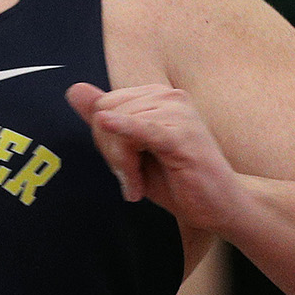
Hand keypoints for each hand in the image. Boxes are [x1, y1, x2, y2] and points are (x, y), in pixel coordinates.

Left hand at [66, 82, 244, 231]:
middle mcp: (169, 97)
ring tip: (139, 183)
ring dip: (123, 163)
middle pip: (107, 110)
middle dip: (110, 149)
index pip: (105, 103)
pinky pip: (144, 129)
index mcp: (156, 96)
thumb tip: (74, 89)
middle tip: (130, 179)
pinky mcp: (183, 138)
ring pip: (121, 125)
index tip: (121, 167)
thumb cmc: (177, 179)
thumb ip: (105, 120)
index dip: (104, 138)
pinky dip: (124, 128)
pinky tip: (107, 124)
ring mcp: (179, 114)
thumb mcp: (133, 151)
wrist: (219, 205)